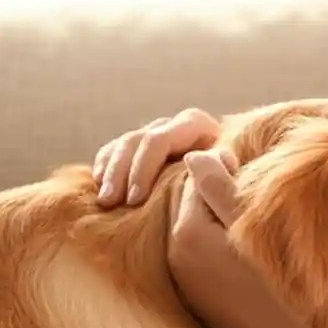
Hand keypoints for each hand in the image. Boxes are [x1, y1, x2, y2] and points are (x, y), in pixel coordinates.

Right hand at [94, 107, 220, 207]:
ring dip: (110, 173)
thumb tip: (200, 166)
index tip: (136, 200)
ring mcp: (155, 133)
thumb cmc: (230, 189)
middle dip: (122, 172)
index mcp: (196, 125)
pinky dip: (104, 166)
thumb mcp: (228, 177)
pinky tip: (98, 186)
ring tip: (105, 202)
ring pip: (123, 144)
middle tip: (112, 203)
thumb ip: (218, 170)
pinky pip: (113, 150)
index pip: (160, 140)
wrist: (227, 191)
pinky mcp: (141, 147)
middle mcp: (173, 125)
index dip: (143, 168)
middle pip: (137, 140)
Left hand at [169, 149, 327, 327]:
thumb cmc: (285, 276)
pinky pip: (206, 260)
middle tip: (260, 200)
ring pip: (201, 233)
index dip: (228, 172)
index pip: (199, 182)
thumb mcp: (253, 222)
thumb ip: (219, 185)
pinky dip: (224, 250)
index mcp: (187, 235)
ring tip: (259, 227)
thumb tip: (196, 154)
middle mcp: (177, 260)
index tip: (258, 177)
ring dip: (223, 223)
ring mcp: (187, 284)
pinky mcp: (201, 302)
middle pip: (196, 208)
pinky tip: (252, 257)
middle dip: (221, 198)